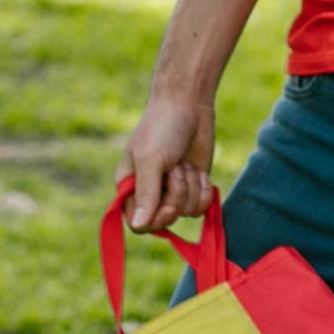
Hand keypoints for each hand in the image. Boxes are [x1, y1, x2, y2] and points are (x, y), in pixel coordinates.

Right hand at [122, 92, 214, 232]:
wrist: (189, 107)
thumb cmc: (162, 129)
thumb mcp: (150, 159)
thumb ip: (145, 193)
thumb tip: (139, 226)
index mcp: (130, 187)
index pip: (137, 224)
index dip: (154, 220)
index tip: (168, 206)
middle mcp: (150, 193)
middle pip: (163, 221)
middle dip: (176, 197)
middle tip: (177, 172)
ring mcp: (172, 191)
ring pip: (185, 213)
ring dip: (190, 186)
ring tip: (183, 163)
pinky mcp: (193, 188)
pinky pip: (201, 207)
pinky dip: (203, 189)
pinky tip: (198, 170)